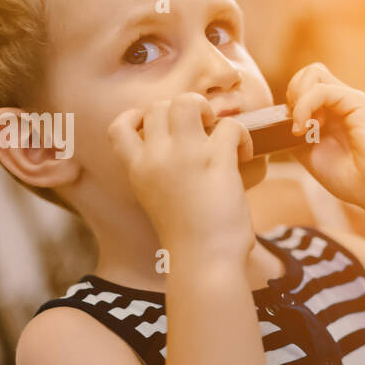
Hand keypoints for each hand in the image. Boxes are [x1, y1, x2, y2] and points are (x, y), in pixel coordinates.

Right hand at [107, 92, 255, 253]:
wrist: (204, 262)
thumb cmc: (190, 241)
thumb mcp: (160, 203)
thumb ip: (164, 176)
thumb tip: (191, 156)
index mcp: (137, 171)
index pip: (119, 127)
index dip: (137, 116)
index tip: (159, 125)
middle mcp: (155, 158)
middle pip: (158, 106)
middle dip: (181, 110)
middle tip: (202, 132)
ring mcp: (185, 156)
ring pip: (187, 103)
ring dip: (206, 110)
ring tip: (218, 133)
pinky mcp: (216, 161)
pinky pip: (230, 126)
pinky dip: (242, 136)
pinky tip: (245, 156)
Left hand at [285, 63, 364, 208]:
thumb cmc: (353, 178)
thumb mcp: (313, 156)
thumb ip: (298, 135)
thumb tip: (284, 120)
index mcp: (332, 113)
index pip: (304, 86)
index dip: (292, 103)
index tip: (295, 132)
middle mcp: (340, 103)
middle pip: (308, 73)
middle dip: (293, 94)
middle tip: (299, 125)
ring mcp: (349, 100)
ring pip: (313, 72)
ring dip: (298, 97)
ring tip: (305, 126)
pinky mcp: (357, 102)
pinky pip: (321, 89)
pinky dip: (305, 106)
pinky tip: (307, 129)